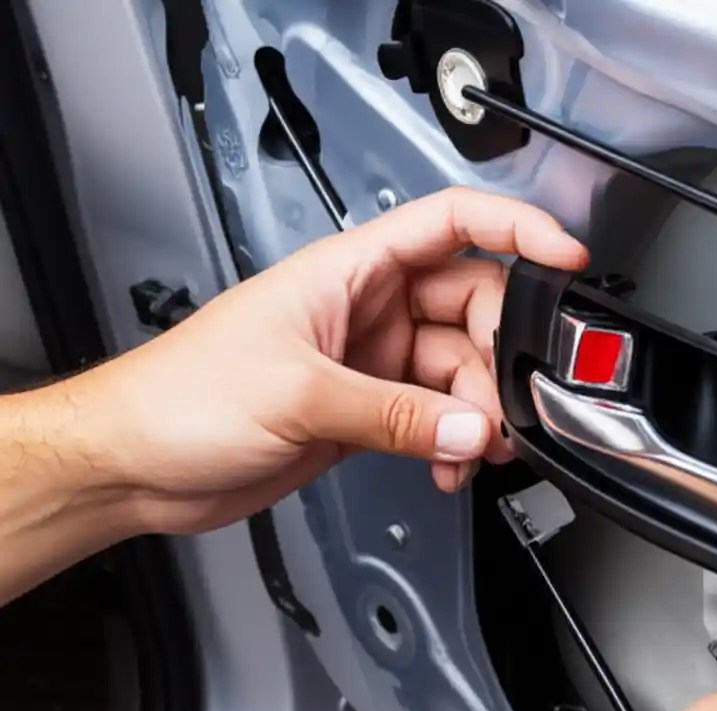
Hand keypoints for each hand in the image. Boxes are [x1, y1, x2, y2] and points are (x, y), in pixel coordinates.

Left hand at [66, 187, 587, 534]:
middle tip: (501, 406)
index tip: (565, 256)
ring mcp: (371, 359)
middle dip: (498, 358)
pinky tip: (445, 465)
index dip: (516, 228)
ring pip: (460, 372)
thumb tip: (470, 427)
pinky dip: (452, 443)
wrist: (136, 462)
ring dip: (477, 414)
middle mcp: (368, 307)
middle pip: (472, 309)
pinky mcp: (368, 408)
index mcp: (349, 270)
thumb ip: (395, 414)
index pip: (451, 223)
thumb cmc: (181, 396)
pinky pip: (436, 416)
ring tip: (471, 450)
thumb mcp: (298, 395)